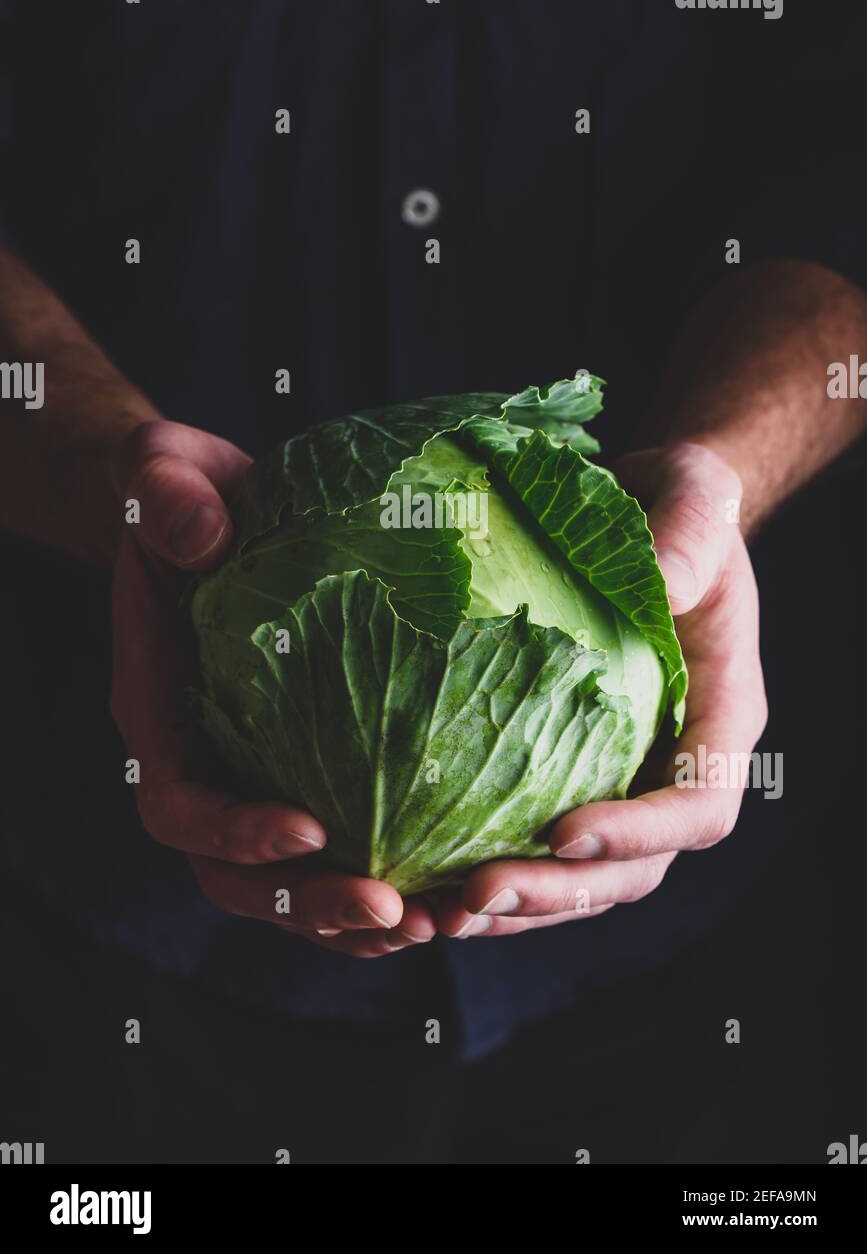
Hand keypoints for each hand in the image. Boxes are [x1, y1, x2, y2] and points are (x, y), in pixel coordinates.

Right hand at [109, 420, 434, 955]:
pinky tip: (455, 882)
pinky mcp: (306, 769)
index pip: (179, 803)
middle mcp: (203, 763)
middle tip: (392, 911)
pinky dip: (389, 878)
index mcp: (160, 711)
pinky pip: (340, 848)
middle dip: (310, 905)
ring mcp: (254, 775)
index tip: (308, 830)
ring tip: (438, 919)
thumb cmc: (184, 495)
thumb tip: (201, 532)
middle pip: (238, 876)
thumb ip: (166, 493)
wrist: (208, 514)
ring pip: (292, 884)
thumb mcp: (162, 470)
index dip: (232, 833)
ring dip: (356, 918)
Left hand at [434, 441, 767, 937]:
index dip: (639, 833)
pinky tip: (428, 877)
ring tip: (439, 912)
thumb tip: (661, 582)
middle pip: (633, 869)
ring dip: (518, 904)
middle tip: (475, 895)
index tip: (562, 832)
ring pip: (583, 878)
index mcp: (719, 718)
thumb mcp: (693, 499)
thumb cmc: (680, 503)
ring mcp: (623, 779)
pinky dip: (489, 866)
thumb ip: (688, 538)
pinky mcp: (570, 773)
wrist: (649, 512)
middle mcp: (675, 765)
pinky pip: (536, 844)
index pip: (698, 807)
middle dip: (559, 891)